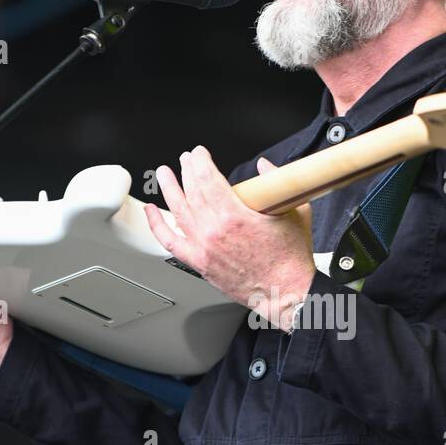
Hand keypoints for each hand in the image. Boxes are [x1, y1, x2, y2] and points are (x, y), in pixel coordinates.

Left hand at [144, 147, 314, 329]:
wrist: (284, 291)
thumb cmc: (290, 259)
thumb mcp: (294, 212)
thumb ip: (277, 184)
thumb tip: (265, 167)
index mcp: (235, 217)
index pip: (207, 178)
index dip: (200, 161)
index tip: (199, 153)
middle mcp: (214, 232)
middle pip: (191, 191)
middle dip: (186, 170)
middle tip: (185, 159)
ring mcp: (204, 248)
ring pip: (178, 211)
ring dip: (169, 189)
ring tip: (165, 175)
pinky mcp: (199, 263)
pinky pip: (170, 241)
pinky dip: (157, 225)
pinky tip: (151, 211)